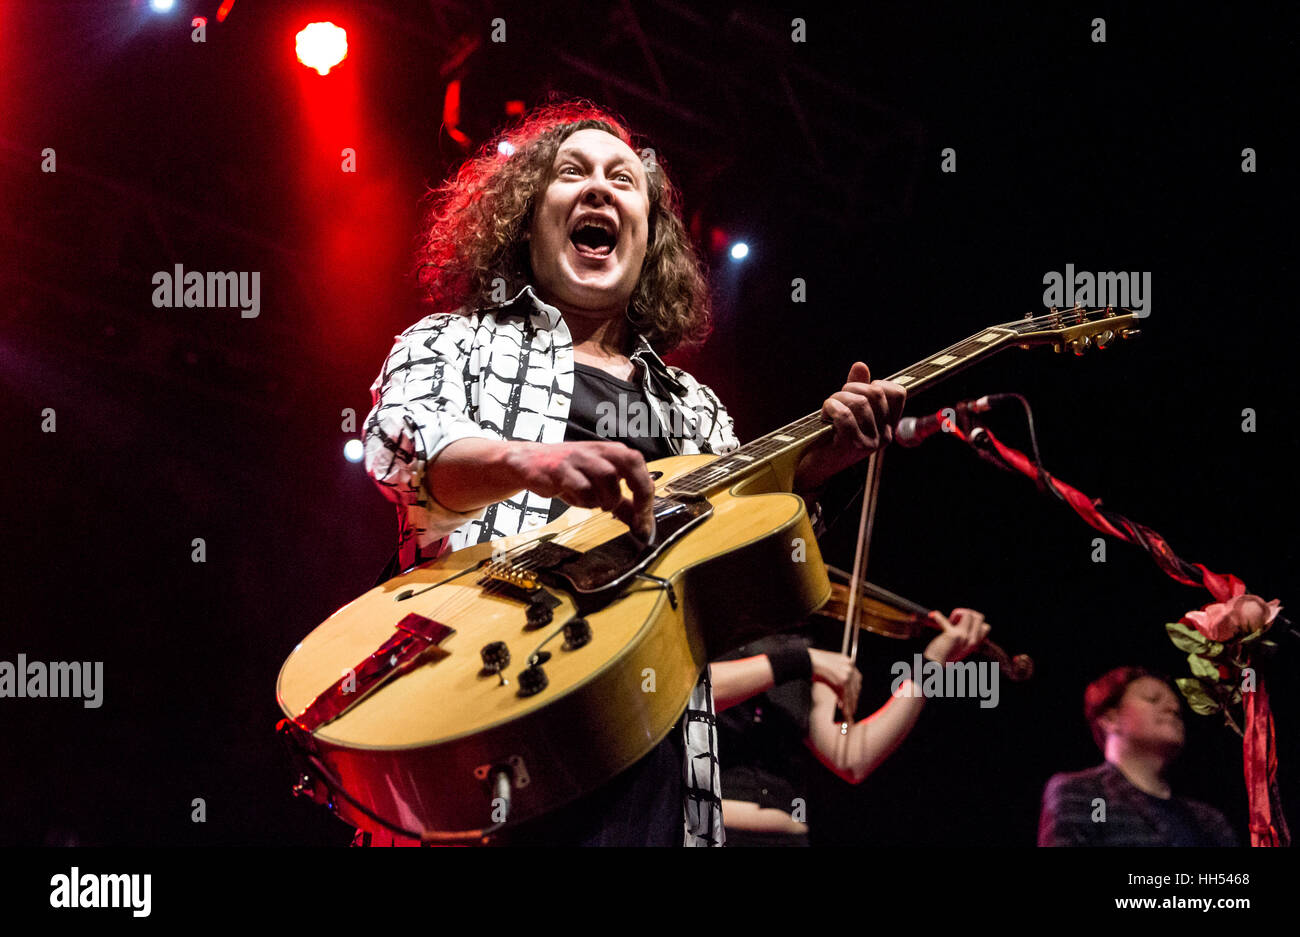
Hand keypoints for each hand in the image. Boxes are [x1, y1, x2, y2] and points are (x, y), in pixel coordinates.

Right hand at [505, 441, 655, 540]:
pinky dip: (585, 500)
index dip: (647, 498)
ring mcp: (580, 458)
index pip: (640, 469)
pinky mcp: (561, 469)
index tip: (645, 525)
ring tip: (595, 503)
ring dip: (607, 499)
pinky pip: (582, 487)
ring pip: (608, 477)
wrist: (529, 463)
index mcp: (613, 453)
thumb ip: (624, 506)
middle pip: (631, 462)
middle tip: (636, 516)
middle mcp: (600, 451)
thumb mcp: (600, 489)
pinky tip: (577, 499)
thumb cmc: (568, 475)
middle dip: (639, 491)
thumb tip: (643, 527)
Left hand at [794, 362, 906, 490]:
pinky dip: (830, 408)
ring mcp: (870, 443)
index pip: (897, 392)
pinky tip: (824, 416)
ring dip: (837, 398)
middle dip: (850, 388)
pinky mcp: (851, 446)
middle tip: (837, 400)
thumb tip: (860, 366)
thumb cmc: (830, 436)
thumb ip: (856, 388)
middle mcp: (884, 435)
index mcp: (888, 425)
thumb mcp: (847, 409)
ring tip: (829, 409)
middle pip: (875, 392)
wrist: (813, 467)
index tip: (858, 393)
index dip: (876, 383)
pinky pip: (845, 415)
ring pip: (859, 402)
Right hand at [809, 648, 861, 719]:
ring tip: (849, 716)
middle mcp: (850, 666)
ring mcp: (847, 673)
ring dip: (850, 706)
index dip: (855, 691)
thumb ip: (837, 676)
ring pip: (851, 694)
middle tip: (852, 710)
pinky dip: (845, 706)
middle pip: (856, 688)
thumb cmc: (814, 663)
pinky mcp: (842, 680)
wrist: (806, 660)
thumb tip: (841, 691)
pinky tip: (844, 713)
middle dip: (853, 700)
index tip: (853, 700)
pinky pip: (845, 696)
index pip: (857, 680)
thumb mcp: (829, 668)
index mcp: (848, 661)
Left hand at [923, 608, 989, 664]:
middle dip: (968, 613)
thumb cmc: (946, 655)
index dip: (975, 622)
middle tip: (955, 621)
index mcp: (975, 643)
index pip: (986, 627)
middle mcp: (971, 640)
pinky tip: (933, 616)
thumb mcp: (962, 646)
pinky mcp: (951, 635)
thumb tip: (968, 617)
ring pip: (968, 614)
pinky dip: (938, 616)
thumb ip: (967, 636)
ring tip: (949, 621)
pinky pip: (945, 619)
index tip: (963, 625)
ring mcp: (963, 637)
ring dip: (958, 613)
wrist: (935, 666)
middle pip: (979, 617)